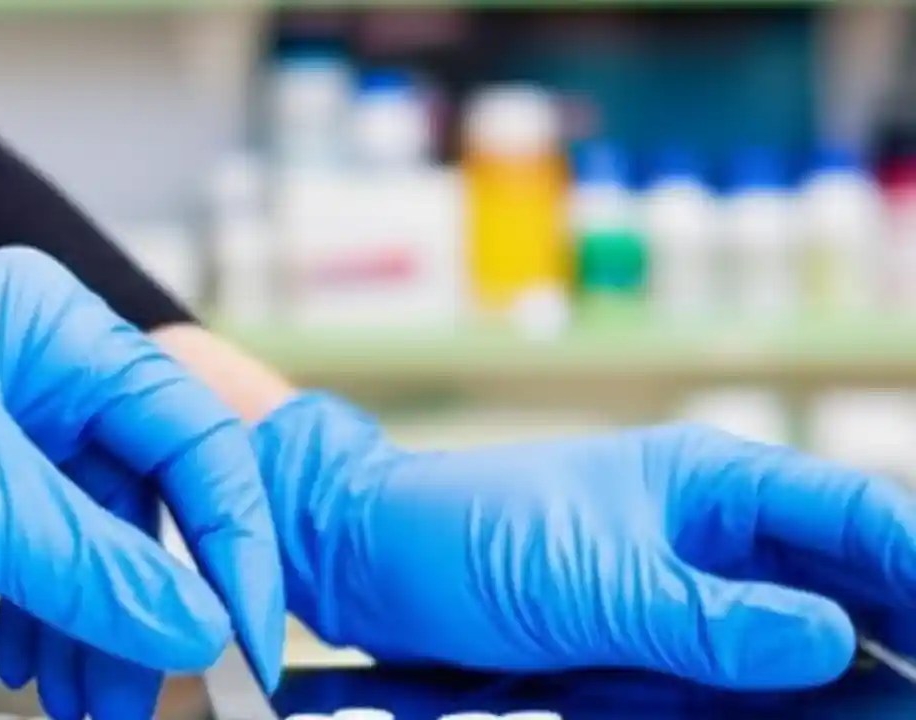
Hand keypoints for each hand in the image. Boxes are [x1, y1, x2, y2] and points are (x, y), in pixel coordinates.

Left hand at [0, 248, 283, 708]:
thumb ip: (93, 567)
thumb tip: (195, 625)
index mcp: (56, 331)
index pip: (186, 435)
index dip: (230, 536)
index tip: (247, 625)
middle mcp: (36, 367)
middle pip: (139, 490)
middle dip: (152, 594)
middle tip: (163, 682)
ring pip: (84, 528)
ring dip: (95, 617)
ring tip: (93, 700)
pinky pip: (29, 543)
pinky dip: (40, 606)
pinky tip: (30, 658)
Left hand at [254, 394, 915, 688]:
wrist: (369, 559)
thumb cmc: (463, 534)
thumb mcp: (586, 579)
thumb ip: (704, 617)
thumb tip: (829, 641)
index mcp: (711, 483)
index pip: (854, 519)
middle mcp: (714, 536)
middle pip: (847, 588)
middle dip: (899, 636)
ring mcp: (685, 591)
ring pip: (802, 641)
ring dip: (847, 683)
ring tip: (887, 713)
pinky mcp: (651, 643)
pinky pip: (739, 677)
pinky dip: (778, 701)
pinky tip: (813, 717)